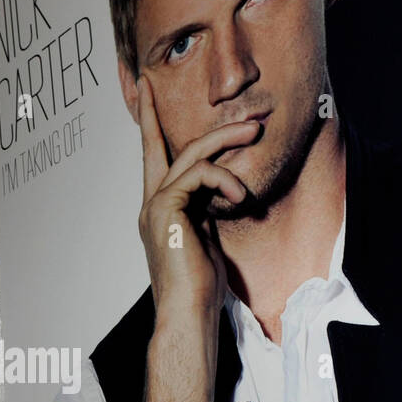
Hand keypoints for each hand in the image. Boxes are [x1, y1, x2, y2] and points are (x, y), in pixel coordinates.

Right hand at [136, 74, 259, 318]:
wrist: (187, 312)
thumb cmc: (199, 288)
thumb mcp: (207, 238)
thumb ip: (206, 209)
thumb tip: (222, 190)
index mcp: (158, 211)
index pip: (154, 158)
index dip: (148, 122)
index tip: (145, 89)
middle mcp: (150, 204)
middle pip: (168, 146)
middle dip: (207, 126)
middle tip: (248, 120)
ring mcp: (154, 207)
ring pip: (190, 155)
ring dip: (226, 141)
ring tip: (256, 135)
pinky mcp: (166, 210)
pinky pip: (198, 175)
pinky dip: (223, 179)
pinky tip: (240, 197)